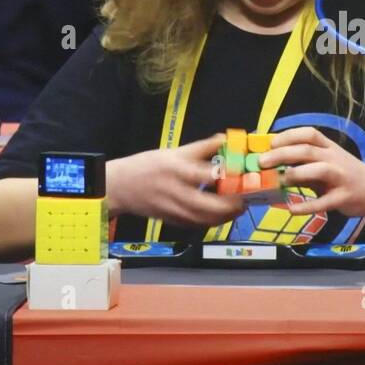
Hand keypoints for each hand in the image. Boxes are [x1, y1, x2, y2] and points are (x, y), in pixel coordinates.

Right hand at [106, 134, 244, 225]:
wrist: (120, 187)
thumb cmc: (147, 167)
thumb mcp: (174, 151)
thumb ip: (201, 147)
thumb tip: (224, 139)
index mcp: (177, 171)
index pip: (206, 175)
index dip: (227, 176)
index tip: (241, 174)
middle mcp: (177, 193)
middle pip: (210, 206)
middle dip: (231, 205)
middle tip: (245, 199)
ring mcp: (175, 210)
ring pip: (206, 220)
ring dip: (225, 216)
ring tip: (237, 208)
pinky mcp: (173, 221)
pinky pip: (197, 225)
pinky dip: (212, 222)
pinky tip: (221, 215)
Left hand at [259, 126, 364, 217]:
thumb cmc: (345, 176)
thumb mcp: (326, 164)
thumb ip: (303, 164)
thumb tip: (273, 165)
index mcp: (329, 147)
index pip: (309, 133)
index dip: (289, 135)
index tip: (270, 143)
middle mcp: (335, 158)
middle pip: (308, 150)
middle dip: (283, 154)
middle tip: (262, 162)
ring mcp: (341, 177)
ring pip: (319, 170)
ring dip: (297, 174)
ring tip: (280, 181)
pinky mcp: (344, 197)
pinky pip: (324, 202)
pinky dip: (307, 206)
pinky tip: (292, 210)